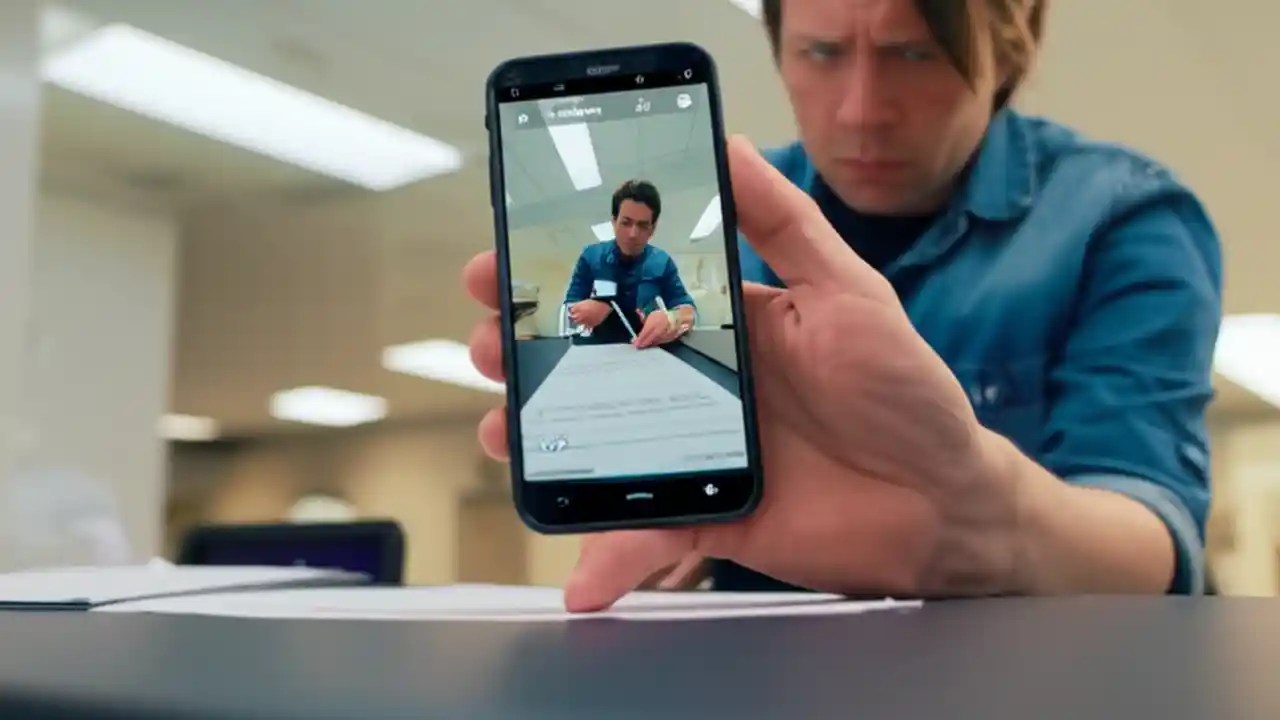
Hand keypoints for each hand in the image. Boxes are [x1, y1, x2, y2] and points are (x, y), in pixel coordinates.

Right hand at [463, 136, 1019, 610]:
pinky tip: (579, 577)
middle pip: (591, 360)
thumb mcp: (848, 290)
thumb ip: (784, 223)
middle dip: (526, 348)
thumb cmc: (905, 390)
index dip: (561, 271)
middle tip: (488, 341)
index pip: (625, 286)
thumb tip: (729, 142)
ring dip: (538, 437)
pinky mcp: (706, 512)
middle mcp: (697, 380)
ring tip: (504, 429)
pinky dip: (608, 559)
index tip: (507, 257)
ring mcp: (694, 449)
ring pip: (595, 439)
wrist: (945, 503)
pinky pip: (642, 535)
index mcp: (724, 320)